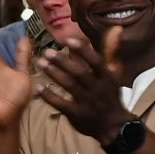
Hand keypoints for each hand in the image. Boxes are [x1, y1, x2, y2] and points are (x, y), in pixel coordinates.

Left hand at [36, 27, 130, 141]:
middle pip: (79, 73)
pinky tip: (37, 88)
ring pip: (70, 86)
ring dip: (54, 74)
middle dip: (62, 62)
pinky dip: (49, 96)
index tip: (68, 41)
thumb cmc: (111, 94)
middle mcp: (98, 89)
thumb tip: (116, 28)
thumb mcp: (114, 72)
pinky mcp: (77, 114)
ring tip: (40, 63)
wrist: (113, 126)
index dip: (82, 51)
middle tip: (46, 51)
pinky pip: (61, 104)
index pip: (95, 62)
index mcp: (107, 77)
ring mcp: (87, 103)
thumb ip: (111, 50)